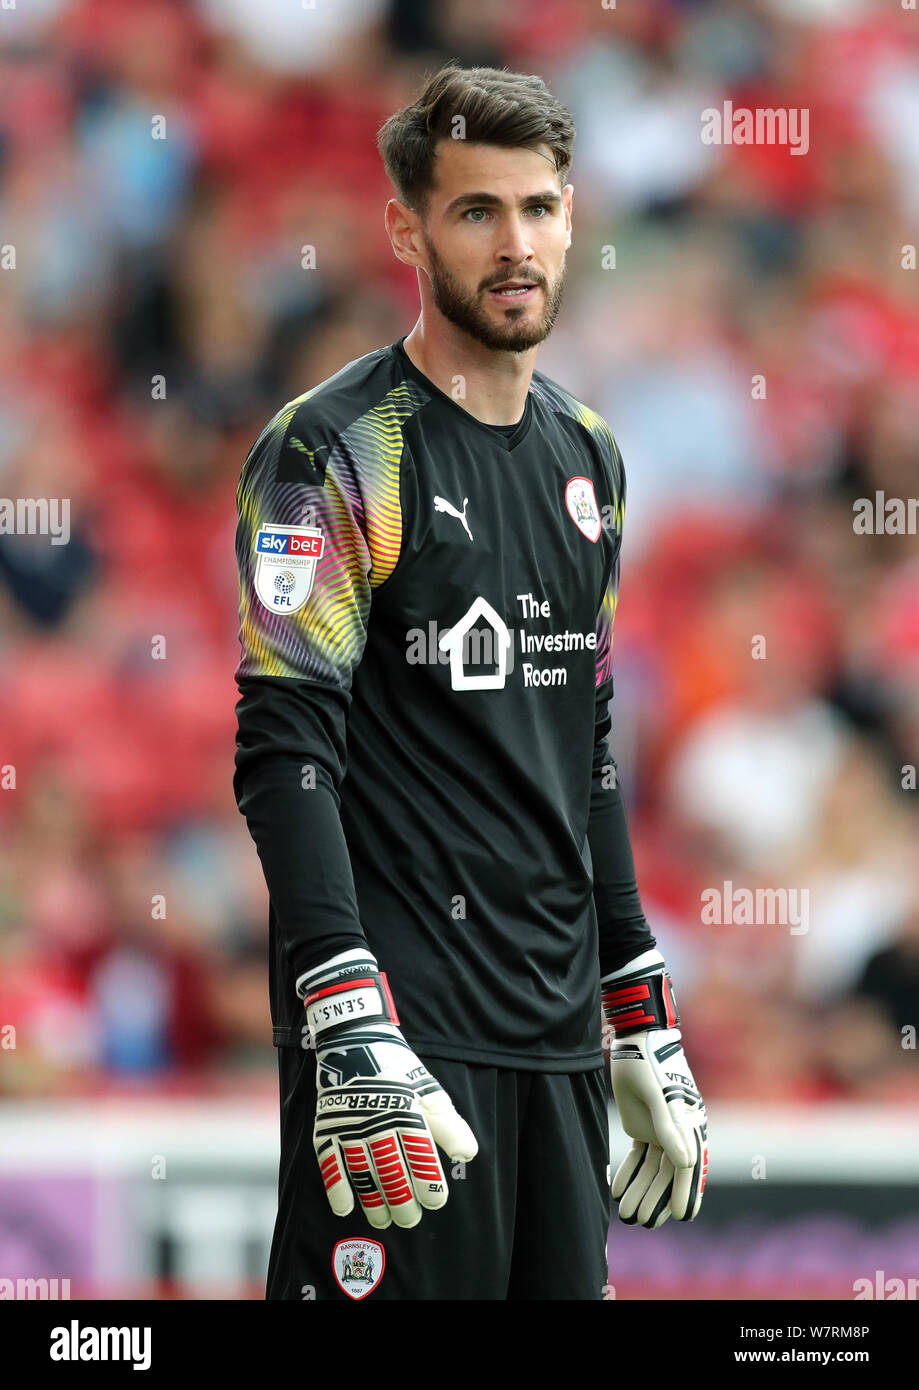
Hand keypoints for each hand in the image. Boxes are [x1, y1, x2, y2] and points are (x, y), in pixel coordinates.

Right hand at [300, 949, 477, 1230]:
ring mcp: (351, 1125)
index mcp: (407, 1111)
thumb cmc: (399, 1069)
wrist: (355, 1039)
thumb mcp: (430, 1091)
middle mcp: (379, 1121)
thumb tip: (468, 1156)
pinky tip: (346, 1208)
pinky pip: (331, 1163)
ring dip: (374, 1202)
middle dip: (403, 1202)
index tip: (436, 1201)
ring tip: (384, 1221)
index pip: (422, 1157)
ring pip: (364, 1174)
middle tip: (410, 1219)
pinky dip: (337, 1187)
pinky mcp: (328, 1126)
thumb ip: (449, 1125)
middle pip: (393, 1173)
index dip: (430, 1184)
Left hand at [602, 953, 707, 1227]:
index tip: (681, 1216)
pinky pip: (638, 1156)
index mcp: (689, 1125)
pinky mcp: (643, 1126)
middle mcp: (678, 1131)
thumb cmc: (650, 1063)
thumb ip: (669, 1129)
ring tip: (627, 1215)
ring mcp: (660, 1130)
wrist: (635, 1039)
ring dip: (641, 1190)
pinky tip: (618, 1191)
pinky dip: (629, 1173)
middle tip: (643, 1221)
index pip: (689, 1166)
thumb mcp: (658, 1095)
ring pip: (651, 1168)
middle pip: (668, 1172)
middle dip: (656, 1197)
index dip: (686, 1192)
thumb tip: (686, 1164)